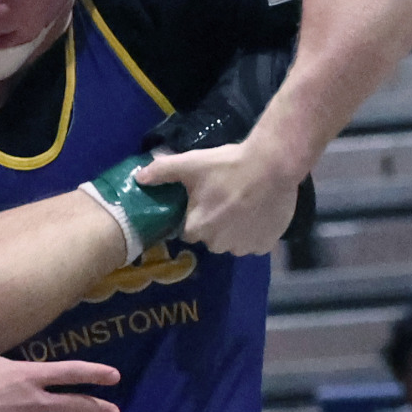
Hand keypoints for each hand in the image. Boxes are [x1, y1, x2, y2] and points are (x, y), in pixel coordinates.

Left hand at [133, 144, 303, 256]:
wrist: (273, 165)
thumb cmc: (228, 166)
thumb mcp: (191, 164)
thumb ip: (162, 171)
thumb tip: (138, 177)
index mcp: (197, 228)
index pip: (188, 230)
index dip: (195, 215)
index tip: (204, 199)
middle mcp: (218, 245)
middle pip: (211, 237)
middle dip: (216, 223)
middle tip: (226, 198)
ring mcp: (244, 247)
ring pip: (233, 241)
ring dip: (236, 229)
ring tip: (245, 204)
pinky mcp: (265, 245)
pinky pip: (255, 243)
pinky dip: (255, 232)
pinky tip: (258, 213)